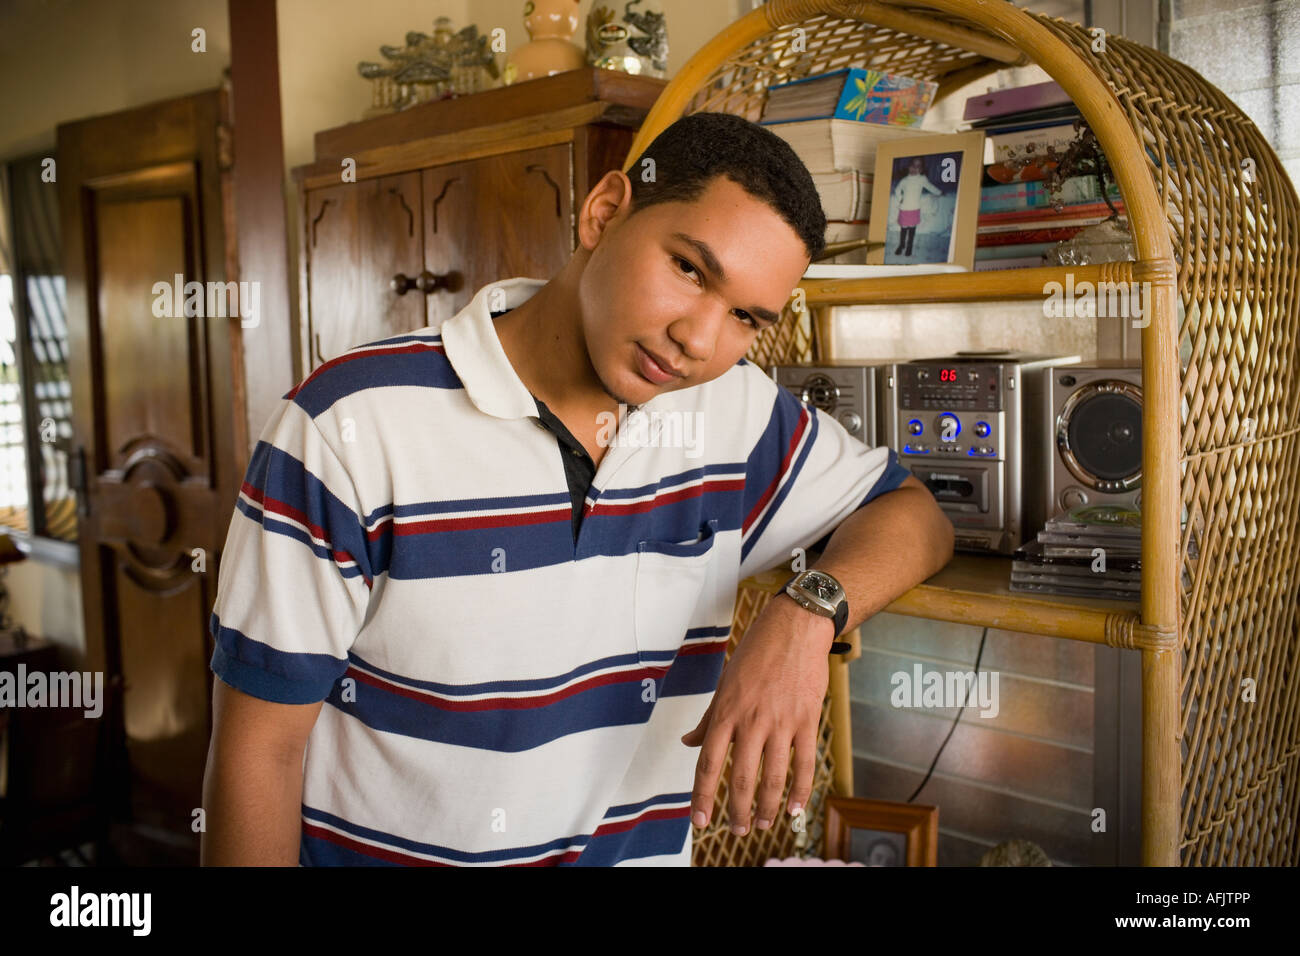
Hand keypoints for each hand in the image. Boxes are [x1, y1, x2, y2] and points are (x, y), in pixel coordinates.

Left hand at [680, 594, 833, 834]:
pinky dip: (801, 791)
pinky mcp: (807, 721)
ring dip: (767, 807)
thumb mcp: (725, 683)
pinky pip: (804, 764)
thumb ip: (709, 719)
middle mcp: (751, 721)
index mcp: (726, 712)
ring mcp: (781, 722)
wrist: (794, 628)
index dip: (702, 797)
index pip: (708, 764)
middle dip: (737, 811)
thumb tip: (688, 743)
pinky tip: (795, 809)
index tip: (699, 821)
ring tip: (762, 824)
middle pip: (740, 778)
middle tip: (736, 830)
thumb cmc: (756, 653)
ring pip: (773, 777)